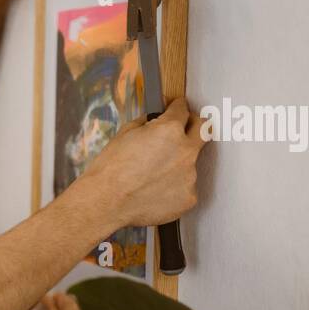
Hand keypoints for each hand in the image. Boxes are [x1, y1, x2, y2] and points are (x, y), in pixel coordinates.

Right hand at [78, 97, 206, 228]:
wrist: (105, 202)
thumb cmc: (110, 170)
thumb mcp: (124, 134)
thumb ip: (146, 124)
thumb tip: (154, 121)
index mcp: (169, 130)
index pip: (183, 109)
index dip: (176, 107)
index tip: (175, 109)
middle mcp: (186, 150)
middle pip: (203, 129)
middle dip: (193, 125)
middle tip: (181, 130)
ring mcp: (190, 176)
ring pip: (191, 162)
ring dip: (177, 163)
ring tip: (153, 175)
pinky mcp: (189, 197)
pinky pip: (186, 187)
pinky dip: (174, 187)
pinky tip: (155, 191)